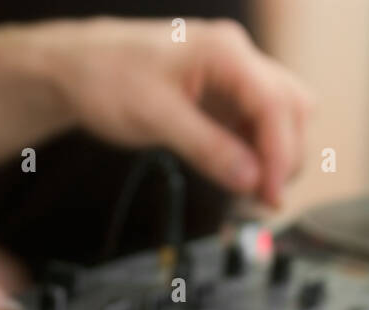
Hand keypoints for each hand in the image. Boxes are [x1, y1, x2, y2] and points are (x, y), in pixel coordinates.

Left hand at [35, 17, 312, 207]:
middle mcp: (235, 59)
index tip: (269, 192)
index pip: (276, 104)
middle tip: (263, 199)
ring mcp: (230, 78)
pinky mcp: (220, 97)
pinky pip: (252, 125)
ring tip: (251, 194)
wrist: (77, 68)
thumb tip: (249, 179)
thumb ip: (206, 148)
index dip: (280, 153)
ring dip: (272, 156)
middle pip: (290, 108)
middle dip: (284, 155)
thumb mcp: (155, 118)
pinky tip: (239, 178)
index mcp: (224, 51)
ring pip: (277, 118)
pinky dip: (253, 154)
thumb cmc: (106, 77)